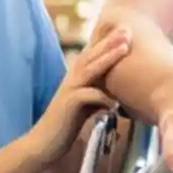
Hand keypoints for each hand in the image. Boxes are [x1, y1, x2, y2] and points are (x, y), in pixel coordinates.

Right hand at [26, 28, 130, 163]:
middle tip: (127, 30)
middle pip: (91, 55)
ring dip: (107, 58)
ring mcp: (69, 91)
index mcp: (76, 77)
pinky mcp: (68, 106)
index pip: (92, 54)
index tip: (125, 30)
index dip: (107, 41)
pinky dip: (102, 97)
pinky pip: (87, 96)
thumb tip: (116, 93)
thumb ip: (97, 94)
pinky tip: (115, 103)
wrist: (44, 142)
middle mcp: (72, 79)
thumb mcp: (85, 104)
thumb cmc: (67, 123)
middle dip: (110, 41)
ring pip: (89, 69)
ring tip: (124, 48)